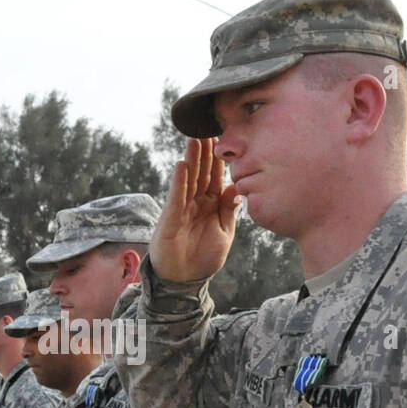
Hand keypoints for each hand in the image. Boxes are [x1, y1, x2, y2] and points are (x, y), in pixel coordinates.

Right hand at [149, 137, 239, 282]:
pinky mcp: (171, 217)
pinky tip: (183, 165)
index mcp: (211, 204)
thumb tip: (235, 187)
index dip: (220, 159)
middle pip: (202, 172)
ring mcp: (183, 208)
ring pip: (189, 179)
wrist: (184, 279)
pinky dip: (180, 182)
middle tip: (208, 128)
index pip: (216, 176)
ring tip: (195, 139)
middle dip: (205, 151)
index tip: (225, 138)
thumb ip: (228, 211)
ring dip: (192, 159)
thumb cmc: (204, 257)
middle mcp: (196, 202)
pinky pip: (176, 197)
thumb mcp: (224, 233)